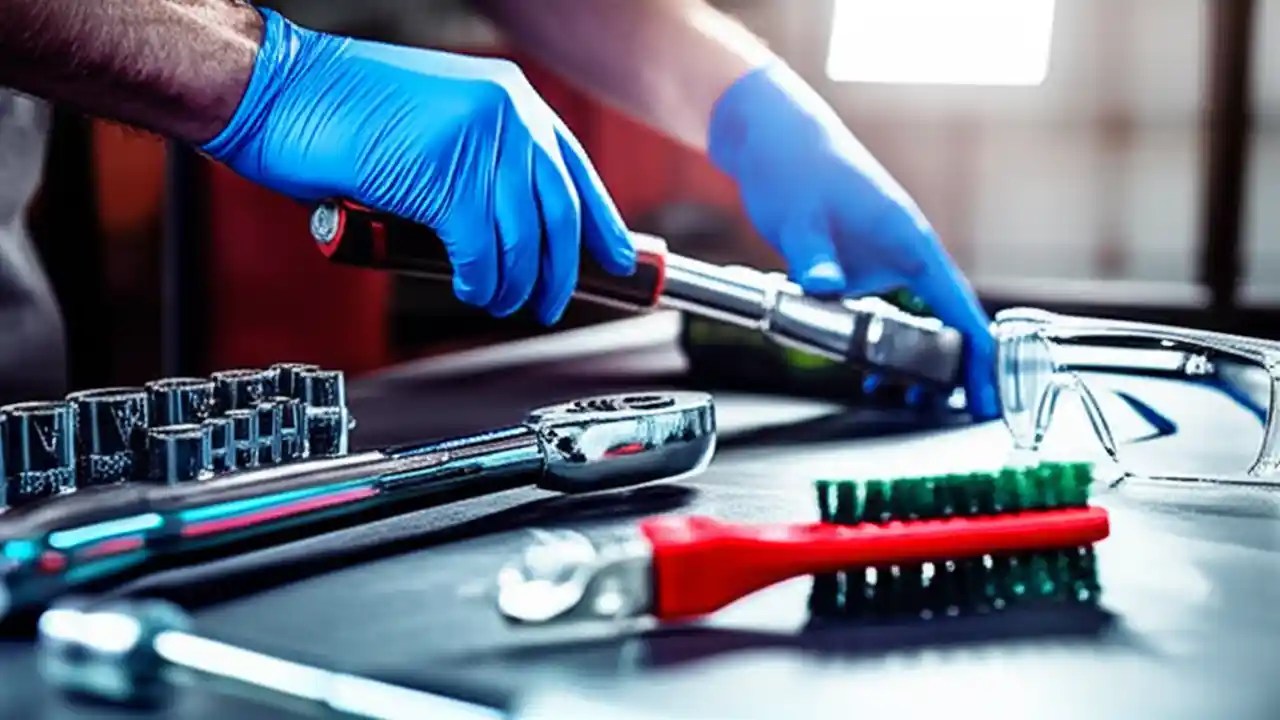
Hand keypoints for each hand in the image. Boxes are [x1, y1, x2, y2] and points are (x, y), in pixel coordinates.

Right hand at [202, 9, 635, 324]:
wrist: (280, 91)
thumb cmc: (342, 113)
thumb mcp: (436, 123)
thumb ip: (481, 160)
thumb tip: (514, 225)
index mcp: (510, 97)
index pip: (575, 169)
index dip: (600, 222)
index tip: (617, 259)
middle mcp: (506, 112)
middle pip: (559, 212)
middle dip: (561, 271)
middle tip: (550, 303)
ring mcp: (477, 142)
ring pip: (522, 239)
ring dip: (514, 285)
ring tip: (501, 303)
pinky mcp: (443, 177)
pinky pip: (480, 251)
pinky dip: (479, 281)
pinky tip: (471, 290)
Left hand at [707, 63, 997, 418]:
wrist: (772, 140)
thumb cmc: (796, 167)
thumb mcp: (800, 216)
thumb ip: (814, 255)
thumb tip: (823, 285)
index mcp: (909, 239)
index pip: (957, 303)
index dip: (976, 352)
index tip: (988, 391)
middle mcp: (905, 252)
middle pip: (946, 319)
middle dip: (953, 367)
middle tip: (954, 410)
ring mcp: (883, 259)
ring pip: (915, 319)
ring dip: (915, 360)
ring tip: (905, 399)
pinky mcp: (860, 265)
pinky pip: (884, 312)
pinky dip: (884, 344)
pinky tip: (868, 371)